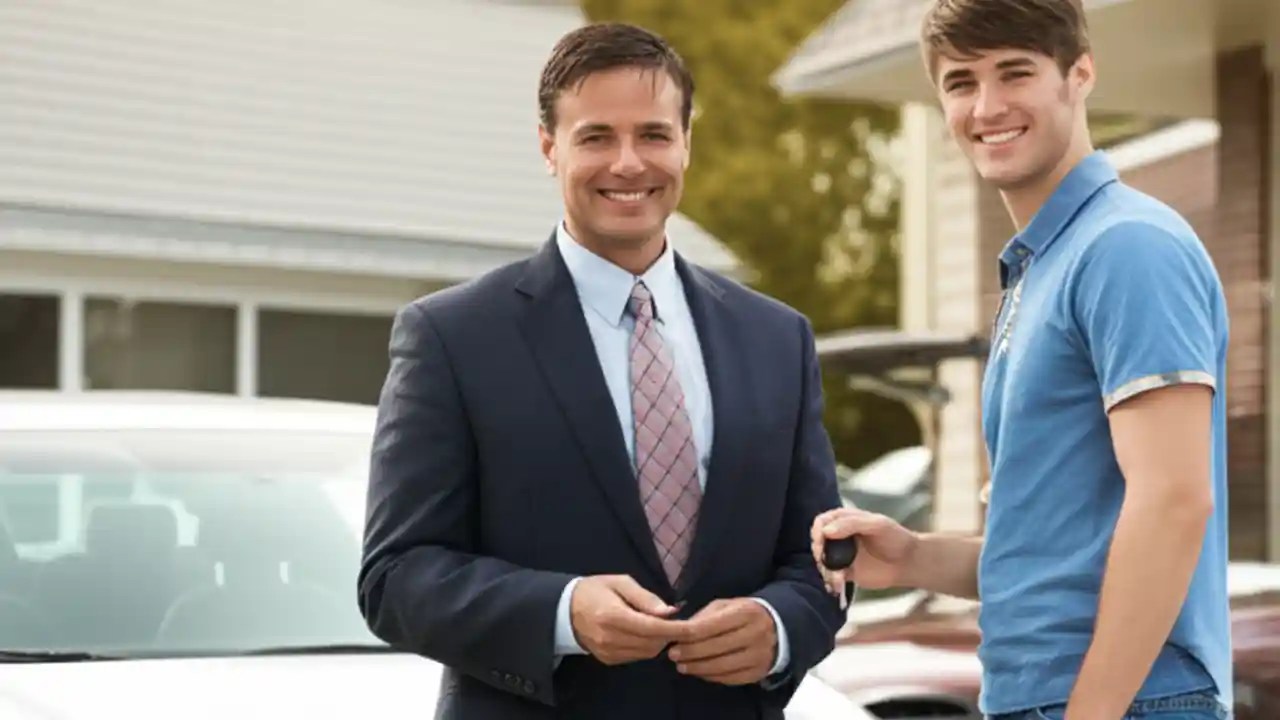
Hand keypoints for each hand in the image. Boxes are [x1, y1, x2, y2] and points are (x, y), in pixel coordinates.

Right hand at [569, 575, 685, 665]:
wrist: (565, 609)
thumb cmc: (595, 590)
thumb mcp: (620, 582)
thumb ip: (645, 598)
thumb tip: (670, 612)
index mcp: (612, 616)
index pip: (652, 628)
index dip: (675, 629)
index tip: (693, 627)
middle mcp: (610, 638)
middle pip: (652, 643)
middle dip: (670, 636)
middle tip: (680, 623)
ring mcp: (608, 652)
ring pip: (647, 653)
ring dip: (660, 642)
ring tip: (665, 627)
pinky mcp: (608, 660)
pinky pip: (636, 657)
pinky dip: (647, 647)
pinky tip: (648, 635)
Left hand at [667, 598, 775, 685]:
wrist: (777, 628)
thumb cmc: (743, 614)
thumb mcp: (726, 605)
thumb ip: (704, 616)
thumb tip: (681, 630)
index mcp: (745, 612)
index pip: (710, 626)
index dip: (688, 634)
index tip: (672, 639)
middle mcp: (755, 634)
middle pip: (715, 647)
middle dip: (690, 652)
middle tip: (673, 655)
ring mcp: (759, 655)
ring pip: (721, 666)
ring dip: (697, 667)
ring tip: (682, 666)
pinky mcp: (758, 672)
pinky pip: (730, 678)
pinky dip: (711, 676)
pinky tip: (700, 672)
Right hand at [810, 507, 918, 593]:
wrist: (908, 562)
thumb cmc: (895, 537)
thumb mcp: (877, 525)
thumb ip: (852, 524)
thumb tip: (826, 531)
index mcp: (845, 520)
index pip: (822, 522)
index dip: (817, 531)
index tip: (820, 541)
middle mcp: (840, 536)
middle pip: (818, 542)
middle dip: (818, 552)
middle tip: (823, 560)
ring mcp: (842, 554)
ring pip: (822, 561)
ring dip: (825, 570)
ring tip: (837, 578)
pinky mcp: (846, 572)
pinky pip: (831, 576)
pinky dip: (831, 581)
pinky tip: (837, 587)